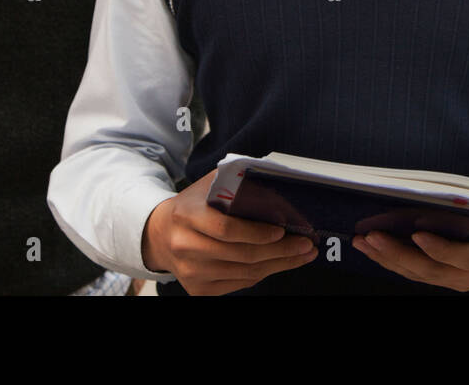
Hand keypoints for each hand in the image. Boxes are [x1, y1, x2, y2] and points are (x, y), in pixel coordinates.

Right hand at [141, 169, 317, 295]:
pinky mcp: (197, 289)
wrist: (163, 234)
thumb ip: (237, 180)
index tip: (281, 231)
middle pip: (240, 254)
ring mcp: (190, 272)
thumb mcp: (209, 184)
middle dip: (279, 251)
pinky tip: (280, 263)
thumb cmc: (196, 204)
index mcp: (187, 215)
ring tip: (302, 254)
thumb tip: (276, 178)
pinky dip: (263, 274)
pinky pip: (238, 284)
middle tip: (306, 245)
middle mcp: (185, 247)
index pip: (225, 229)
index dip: (255, 233)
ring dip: (278, 265)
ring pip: (244, 273)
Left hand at [352, 194, 468, 291]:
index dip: (440, 249)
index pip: (464, 259)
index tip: (417, 232)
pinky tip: (377, 249)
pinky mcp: (453, 274)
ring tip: (364, 241)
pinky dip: (396, 261)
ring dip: (390, 259)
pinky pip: (421, 272)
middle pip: (432, 270)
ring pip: (421, 274)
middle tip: (371, 237)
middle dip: (398, 255)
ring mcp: (463, 277)